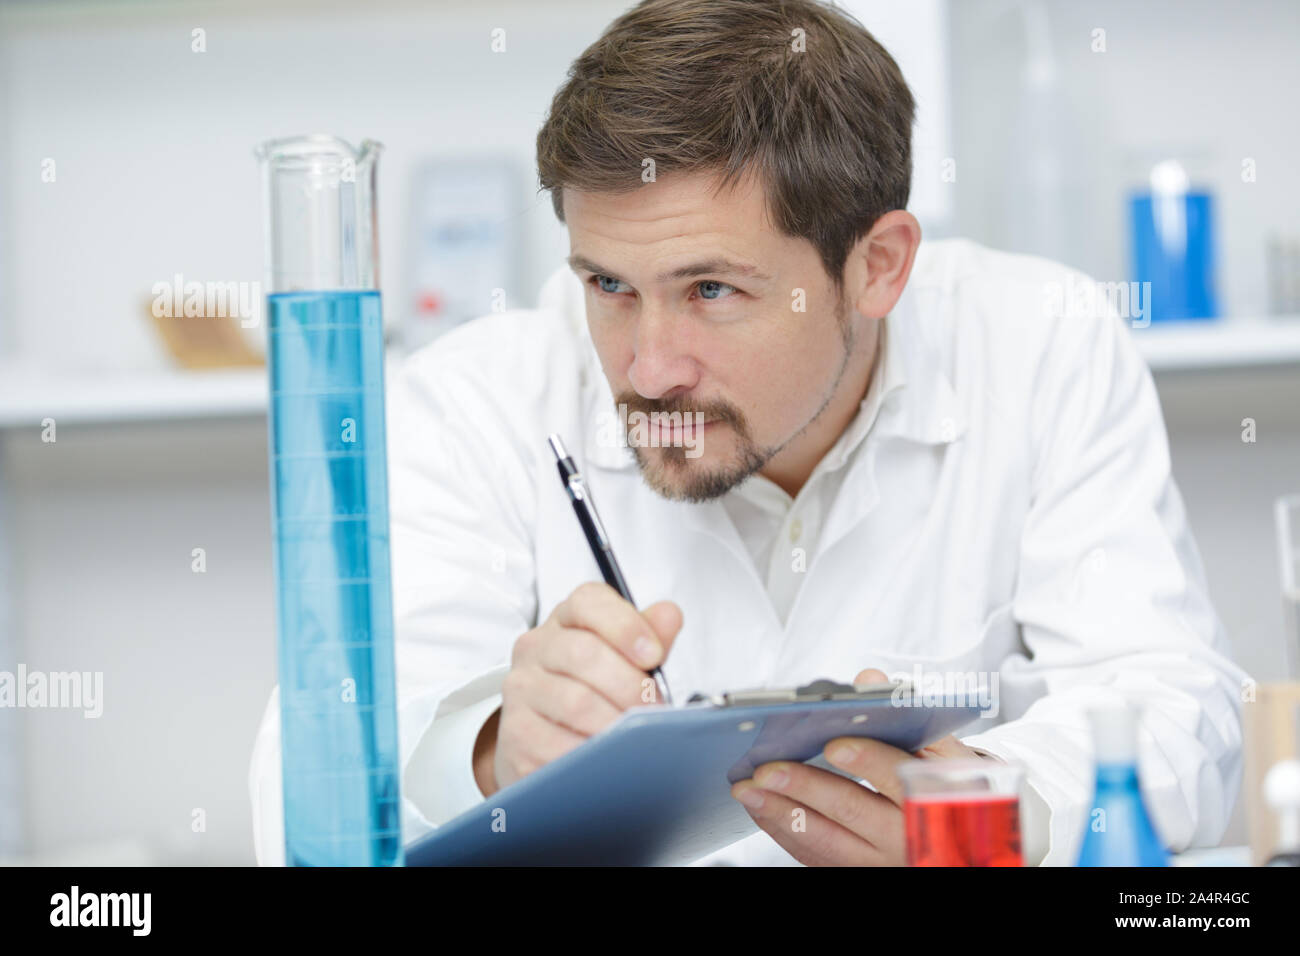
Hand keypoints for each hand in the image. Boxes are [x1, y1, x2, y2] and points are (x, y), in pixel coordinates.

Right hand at [484, 582, 682, 794]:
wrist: (540, 736)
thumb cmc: (592, 688)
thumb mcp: (622, 656)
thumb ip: (649, 635)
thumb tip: (669, 615)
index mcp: (566, 620)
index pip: (588, 603)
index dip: (626, 626)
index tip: (654, 655)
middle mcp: (535, 648)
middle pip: (584, 654)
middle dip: (629, 684)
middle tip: (654, 708)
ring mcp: (520, 690)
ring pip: (575, 702)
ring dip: (615, 722)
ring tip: (638, 737)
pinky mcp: (516, 734)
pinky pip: (558, 745)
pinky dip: (592, 754)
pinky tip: (609, 758)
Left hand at [729, 668, 992, 864]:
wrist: (971, 846)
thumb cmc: (954, 788)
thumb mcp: (948, 751)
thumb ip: (908, 715)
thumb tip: (868, 679)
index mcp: (934, 797)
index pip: (900, 777)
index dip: (868, 760)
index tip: (834, 743)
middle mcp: (907, 836)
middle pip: (852, 811)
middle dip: (806, 789)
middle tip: (766, 770)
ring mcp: (881, 861)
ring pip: (826, 842)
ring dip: (781, 814)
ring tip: (747, 789)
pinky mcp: (860, 873)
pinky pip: (816, 858)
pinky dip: (785, 833)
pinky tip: (762, 808)